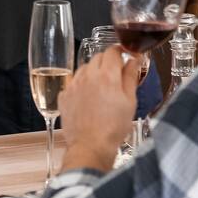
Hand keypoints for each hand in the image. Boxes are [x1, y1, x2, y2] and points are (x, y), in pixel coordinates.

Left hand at [59, 46, 137, 166]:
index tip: (125, 57)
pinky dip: (81, 85)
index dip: (120, 52)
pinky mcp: (64, 95)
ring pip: (84, 68)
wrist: (91, 146)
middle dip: (108, 62)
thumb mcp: (130, 101)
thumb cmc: (113, 127)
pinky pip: (74, 82)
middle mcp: (87, 76)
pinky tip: (88, 99)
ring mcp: (73, 85)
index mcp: (107, 75)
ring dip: (93, 73)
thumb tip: (134, 60)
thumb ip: (131, 77)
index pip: (112, 51)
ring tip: (101, 90)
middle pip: (98, 57)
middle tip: (115, 76)